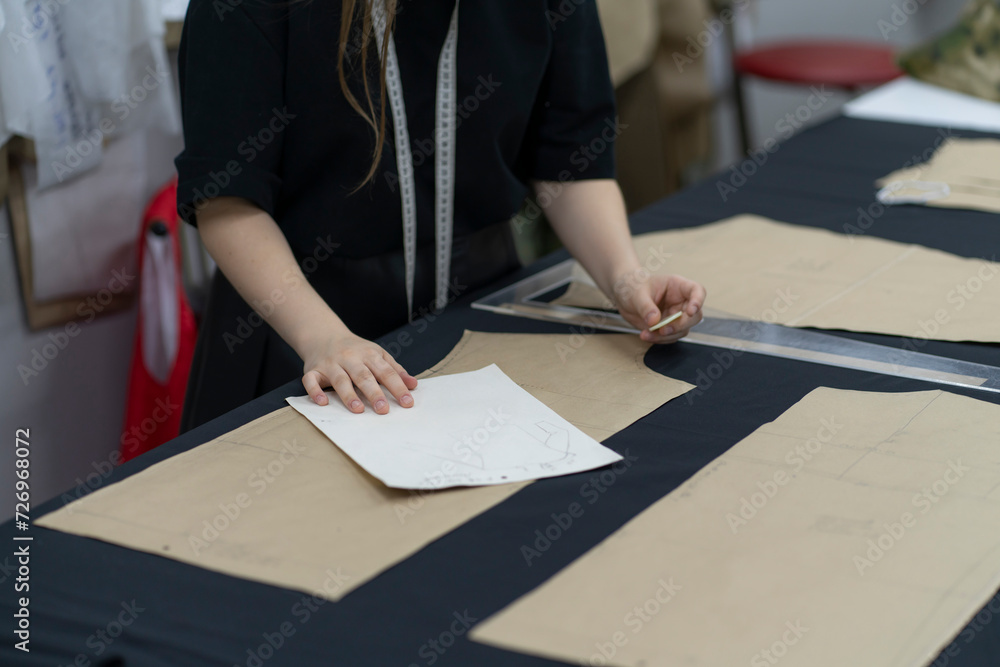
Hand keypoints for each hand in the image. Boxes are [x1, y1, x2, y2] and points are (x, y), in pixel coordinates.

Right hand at [300, 333, 417, 413]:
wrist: (324, 335)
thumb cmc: (356, 350)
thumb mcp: (377, 354)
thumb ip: (394, 370)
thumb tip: (413, 385)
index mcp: (369, 354)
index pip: (385, 372)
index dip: (397, 387)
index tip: (407, 402)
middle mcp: (350, 358)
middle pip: (363, 376)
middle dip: (374, 393)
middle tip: (383, 410)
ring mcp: (330, 364)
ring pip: (340, 380)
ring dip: (349, 395)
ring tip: (358, 410)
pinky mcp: (313, 370)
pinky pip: (311, 380)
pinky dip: (315, 391)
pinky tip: (323, 402)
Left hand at [616, 273, 706, 343]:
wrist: (624, 296)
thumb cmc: (633, 286)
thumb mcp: (637, 294)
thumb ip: (646, 307)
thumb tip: (654, 321)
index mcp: (677, 286)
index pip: (697, 291)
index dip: (698, 301)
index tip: (690, 311)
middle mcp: (680, 301)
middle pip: (694, 316)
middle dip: (680, 325)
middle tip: (663, 330)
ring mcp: (675, 315)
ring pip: (682, 330)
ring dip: (666, 336)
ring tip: (646, 334)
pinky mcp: (668, 326)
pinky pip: (670, 337)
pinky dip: (659, 340)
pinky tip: (646, 335)